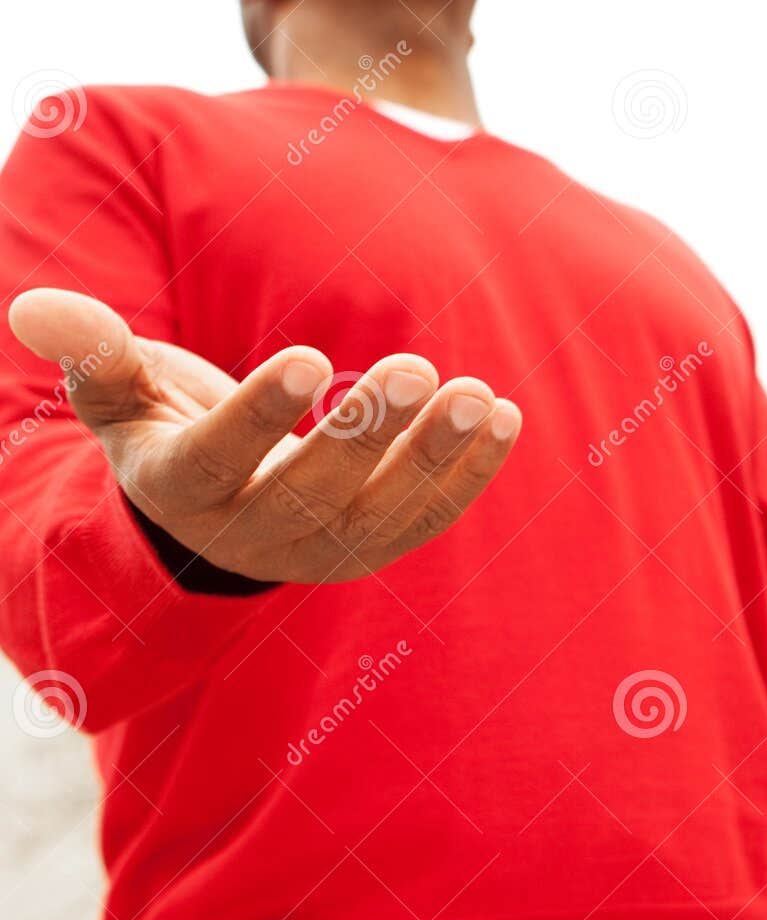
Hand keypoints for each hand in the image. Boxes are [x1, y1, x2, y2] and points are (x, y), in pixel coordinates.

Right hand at [8, 288, 521, 583]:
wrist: (217, 509)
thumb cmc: (167, 429)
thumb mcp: (123, 396)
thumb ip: (94, 354)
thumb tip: (35, 308)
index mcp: (185, 491)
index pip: (222, 458)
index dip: (261, 412)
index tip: (309, 356)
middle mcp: (257, 535)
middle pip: (316, 492)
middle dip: (368, 432)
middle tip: (415, 367)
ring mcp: (325, 550)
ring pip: (386, 514)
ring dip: (435, 455)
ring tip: (479, 395)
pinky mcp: (378, 546)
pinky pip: (430, 518)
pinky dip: (470, 473)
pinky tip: (505, 418)